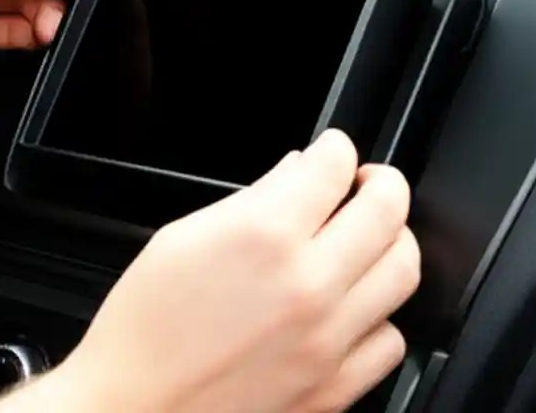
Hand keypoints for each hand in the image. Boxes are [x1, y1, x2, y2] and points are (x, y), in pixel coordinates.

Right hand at [10, 130, 419, 412]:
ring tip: (367, 241)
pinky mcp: (334, 387)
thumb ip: (252, 198)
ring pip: (403, 270)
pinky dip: (379, 317)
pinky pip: (391, 340)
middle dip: (382, 183)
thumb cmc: (143, 329)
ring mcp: (328, 340)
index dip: (336, 148)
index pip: (335, 166)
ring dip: (391, 243)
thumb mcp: (181, 237)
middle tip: (366, 184)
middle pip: (389, 210)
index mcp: (264, 236)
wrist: (132, 409)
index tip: (333, 152)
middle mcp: (308, 284)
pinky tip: (352, 308)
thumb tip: (297, 171)